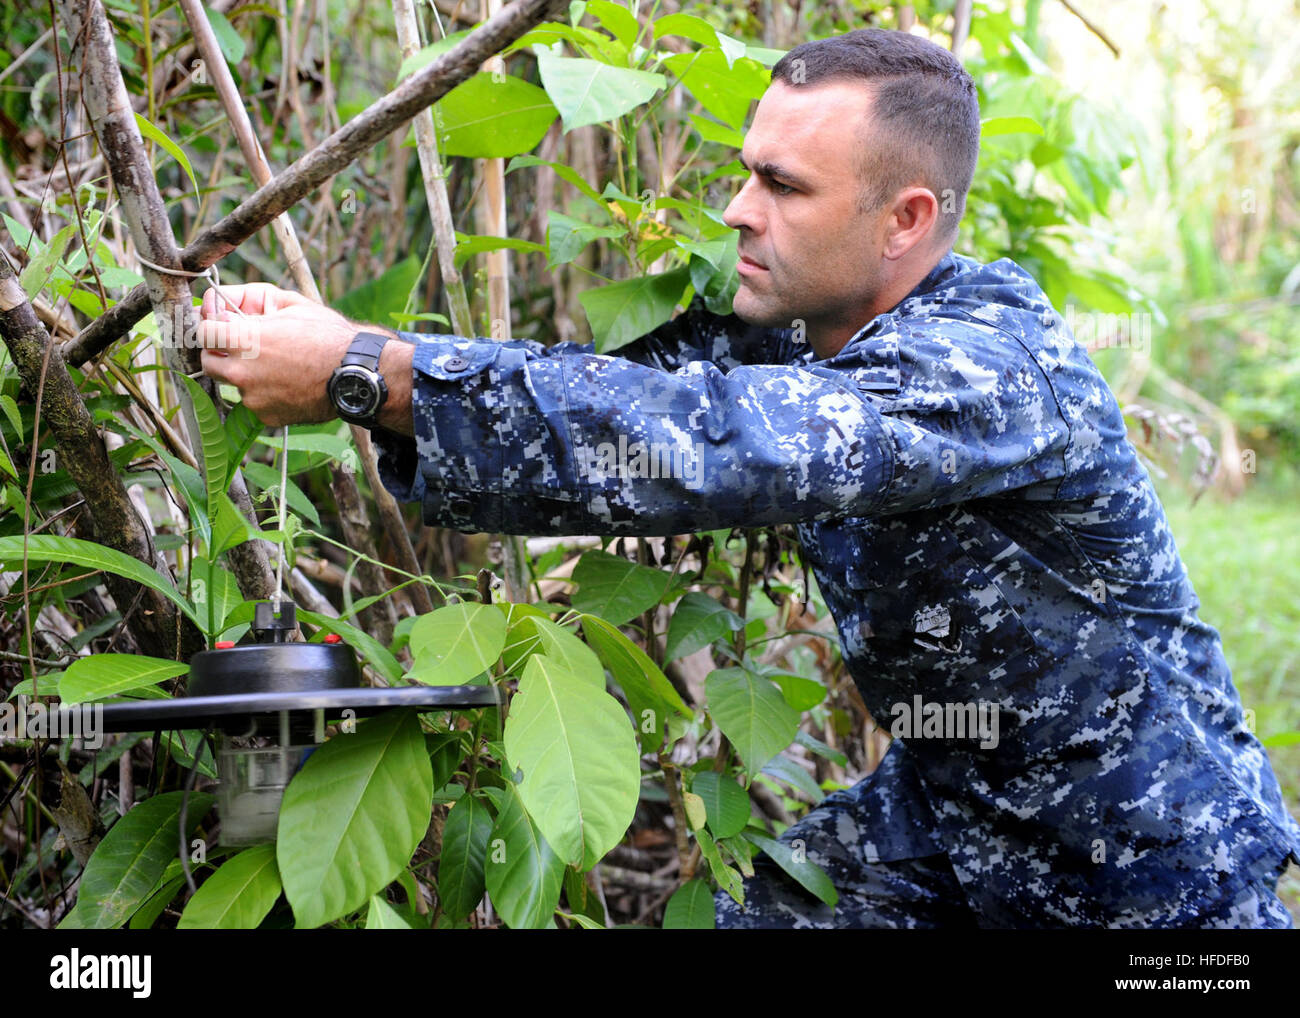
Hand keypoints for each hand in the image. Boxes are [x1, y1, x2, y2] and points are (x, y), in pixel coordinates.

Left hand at [197, 283, 370, 426]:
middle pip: (208, 362)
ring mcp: (253, 398)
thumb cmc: (327, 335)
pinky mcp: (266, 417)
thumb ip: (250, 302)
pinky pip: (254, 404)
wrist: (356, 374)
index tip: (223, 326)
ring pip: (232, 384)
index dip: (213, 326)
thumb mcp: (290, 304)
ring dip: (243, 375)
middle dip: (219, 353)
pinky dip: (265, 395)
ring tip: (275, 367)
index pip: (203, 332)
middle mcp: (242, 371)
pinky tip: (288, 385)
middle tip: (243, 348)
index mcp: (244, 339)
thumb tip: (220, 303)